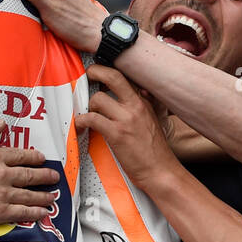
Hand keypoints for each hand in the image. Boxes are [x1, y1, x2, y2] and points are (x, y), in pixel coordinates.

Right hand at [0, 121, 58, 226]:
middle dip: (45, 176)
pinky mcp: (0, 212)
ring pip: (29, 194)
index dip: (33, 157)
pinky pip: (23, 212)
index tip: (41, 158)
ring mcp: (3, 194)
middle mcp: (3, 174)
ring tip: (52, 196)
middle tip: (54, 177)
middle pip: (29, 175)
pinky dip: (35, 212)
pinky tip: (43, 212)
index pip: (20, 155)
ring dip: (43, 196)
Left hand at [75, 65, 177, 191]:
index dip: (107, 70)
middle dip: (95, 71)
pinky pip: (92, 119)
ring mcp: (126, 119)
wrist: (161, 171)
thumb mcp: (152, 120)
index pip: (124, 77)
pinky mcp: (116, 134)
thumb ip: (144, 105)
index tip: (97, 71)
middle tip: (87, 75)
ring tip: (87, 115)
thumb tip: (140, 91)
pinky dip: (81, 121)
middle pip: (113, 76)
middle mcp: (136, 106)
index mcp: (143, 102)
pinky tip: (80, 126)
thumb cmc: (155, 150)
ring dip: (87, 106)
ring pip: (97, 98)